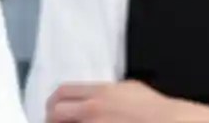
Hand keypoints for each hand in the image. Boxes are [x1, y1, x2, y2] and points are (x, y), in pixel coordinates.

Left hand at [47, 81, 208, 122]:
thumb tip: (94, 96)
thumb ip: (106, 92)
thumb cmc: (156, 110)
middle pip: (55, 113)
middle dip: (51, 120)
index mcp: (98, 93)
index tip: (53, 110)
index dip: (53, 103)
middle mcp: (92, 110)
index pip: (62, 93)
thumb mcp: (130, 89)